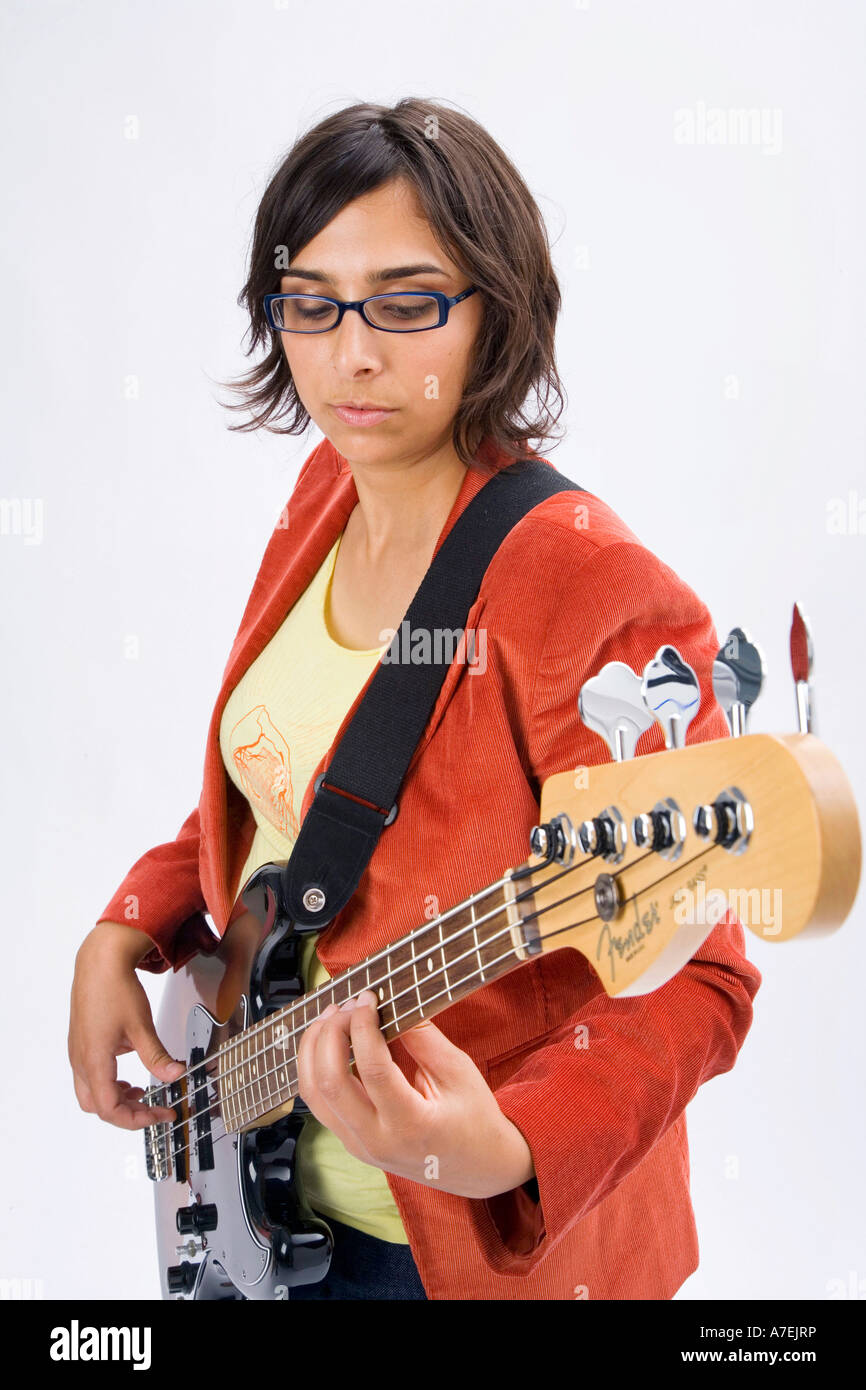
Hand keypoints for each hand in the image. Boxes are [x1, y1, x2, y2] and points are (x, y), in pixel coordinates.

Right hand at [68, 923, 183, 1129]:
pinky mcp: (81, 1044)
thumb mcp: (141, 1026)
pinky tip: (128, 1075)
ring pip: (90, 1093)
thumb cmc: (114, 988)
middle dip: (125, 1114)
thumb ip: (157, 1056)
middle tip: (152, 1109)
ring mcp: (78, 1052)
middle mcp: (80, 1060)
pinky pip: (90, 1076)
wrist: (99, 962)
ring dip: (116, 1099)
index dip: (137, 1119)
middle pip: (96, 1106)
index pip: (110, 1108)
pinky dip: (109, 1084)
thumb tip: (175, 1075)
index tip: (160, 1114)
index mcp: (93, 1060)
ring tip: (142, 1094)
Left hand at [296, 989, 534, 1199]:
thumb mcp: (459, 1073)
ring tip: (331, 1017)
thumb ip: (423, 1038)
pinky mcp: (352, 1143)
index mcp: (411, 1125)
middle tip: (346, 1005)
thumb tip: (392, 1004)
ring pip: (313, 1095)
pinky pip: (320, 1104)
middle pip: (329, 1083)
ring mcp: (359, 1147)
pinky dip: (316, 1068)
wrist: (479, 1168)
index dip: (363, 1027)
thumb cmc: (475, 1119)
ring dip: (313, 1050)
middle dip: (329, 1034)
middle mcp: (377, 1141)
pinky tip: (329, 1043)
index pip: (372, 1070)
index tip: (368, 998)